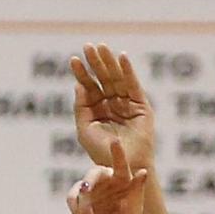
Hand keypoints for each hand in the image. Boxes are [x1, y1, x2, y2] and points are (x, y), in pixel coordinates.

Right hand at [67, 141, 147, 213]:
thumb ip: (137, 189)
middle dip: (89, 182)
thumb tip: (143, 171)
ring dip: (84, 203)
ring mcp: (90, 189)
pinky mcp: (77, 200)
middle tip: (86, 190)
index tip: (115, 141)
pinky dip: (76, 208)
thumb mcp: (135, 208)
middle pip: (94, 173)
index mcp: (121, 179)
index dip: (117, 153)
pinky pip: (72, 197)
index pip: (120, 164)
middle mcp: (105, 180)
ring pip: (82, 187)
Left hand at [72, 44, 155, 169]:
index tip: (73, 60)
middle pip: (102, 78)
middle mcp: (112, 103)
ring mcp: (127, 103)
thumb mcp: (85, 129)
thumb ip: (81, 107)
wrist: (124, 167)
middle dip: (96, 62)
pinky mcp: (141, 106)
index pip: (88, 86)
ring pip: (117, 79)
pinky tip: (122, 58)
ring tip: (102, 47)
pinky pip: (133, 86)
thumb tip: (78, 84)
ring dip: (109, 62)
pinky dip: (128, 71)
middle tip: (88, 46)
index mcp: (97, 109)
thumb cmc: (102, 153)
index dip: (82, 73)